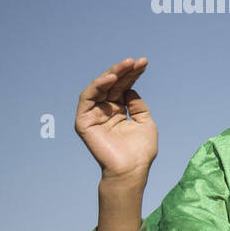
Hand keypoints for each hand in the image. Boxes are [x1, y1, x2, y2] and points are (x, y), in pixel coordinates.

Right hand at [76, 58, 157, 181]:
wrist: (131, 169)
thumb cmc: (140, 151)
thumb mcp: (145, 122)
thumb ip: (137, 105)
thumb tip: (131, 90)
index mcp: (119, 111)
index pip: (124, 87)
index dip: (133, 74)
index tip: (144, 62)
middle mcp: (105, 110)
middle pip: (113, 85)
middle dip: (125, 71)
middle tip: (137, 60)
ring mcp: (94, 115)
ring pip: (100, 88)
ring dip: (113, 74)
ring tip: (126, 65)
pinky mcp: (84, 120)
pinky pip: (88, 98)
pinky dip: (98, 86)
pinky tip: (112, 78)